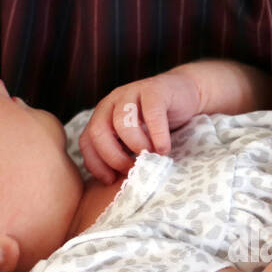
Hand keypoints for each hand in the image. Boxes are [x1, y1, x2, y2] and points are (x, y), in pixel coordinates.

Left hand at [79, 68, 204, 182]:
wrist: (185, 93)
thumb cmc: (159, 123)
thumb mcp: (135, 139)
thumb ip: (123, 152)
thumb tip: (116, 181)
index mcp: (103, 116)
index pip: (86, 141)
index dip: (96, 163)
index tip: (111, 180)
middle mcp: (111, 103)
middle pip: (98, 131)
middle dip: (113, 157)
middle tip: (132, 169)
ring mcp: (131, 93)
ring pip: (122, 122)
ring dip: (135, 145)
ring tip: (150, 158)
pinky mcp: (154, 90)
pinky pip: (152, 113)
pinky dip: (157, 135)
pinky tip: (164, 148)